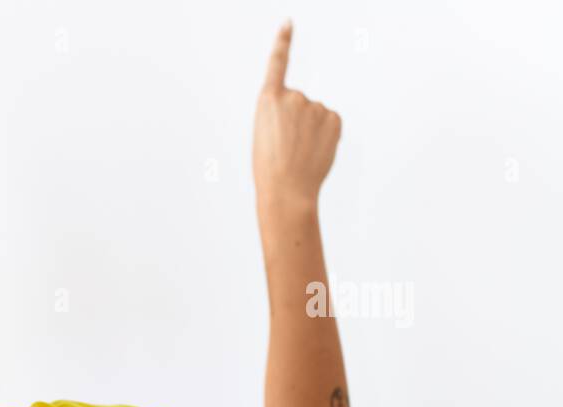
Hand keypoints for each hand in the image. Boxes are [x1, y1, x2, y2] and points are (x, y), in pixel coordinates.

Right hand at [253, 22, 340, 214]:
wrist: (287, 190)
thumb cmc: (270, 168)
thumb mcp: (266, 135)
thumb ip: (284, 115)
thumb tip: (313, 113)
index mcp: (268, 100)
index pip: (277, 63)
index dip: (283, 42)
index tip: (288, 23)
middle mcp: (293, 96)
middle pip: (298, 103)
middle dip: (296, 123)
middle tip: (287, 148)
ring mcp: (315, 105)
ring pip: (315, 115)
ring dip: (310, 132)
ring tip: (299, 153)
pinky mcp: (333, 117)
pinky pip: (330, 122)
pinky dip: (325, 136)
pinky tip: (315, 151)